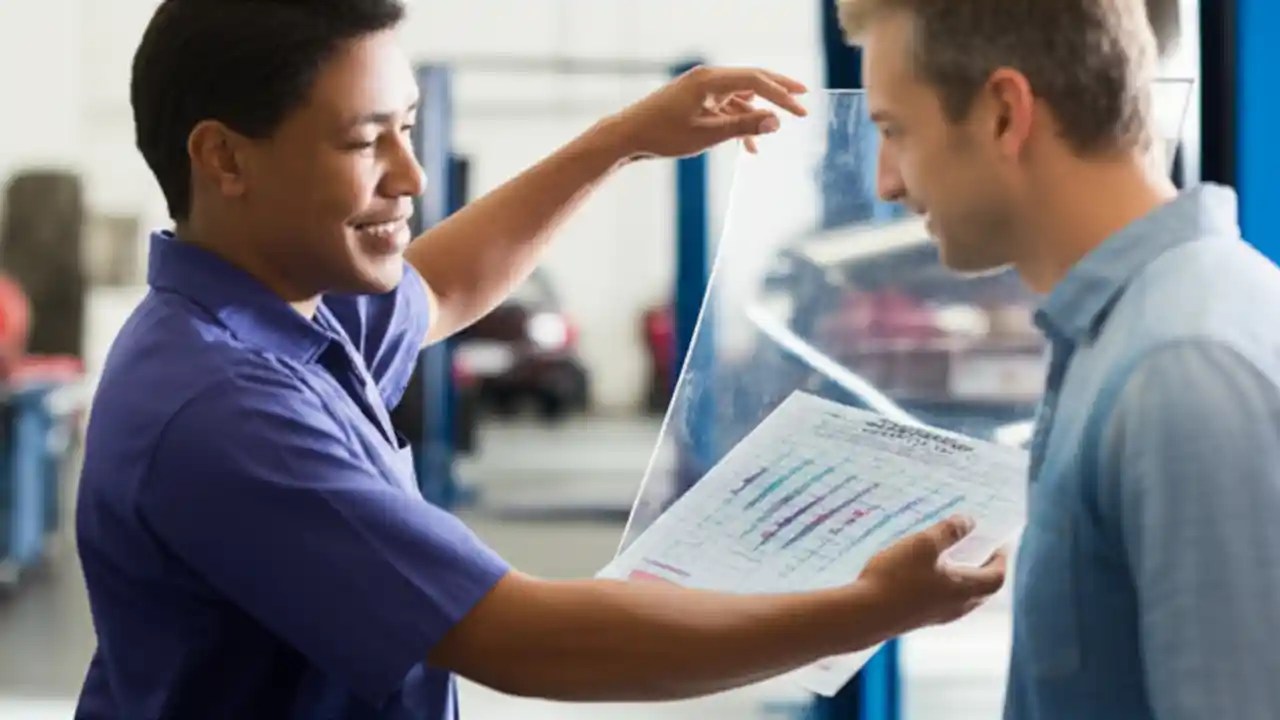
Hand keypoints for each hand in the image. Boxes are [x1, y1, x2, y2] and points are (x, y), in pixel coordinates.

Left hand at [605, 65, 808, 159]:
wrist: (628, 136)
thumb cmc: (663, 135)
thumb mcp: (708, 134)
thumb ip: (744, 126)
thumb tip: (776, 122)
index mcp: (711, 80)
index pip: (757, 81)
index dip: (782, 96)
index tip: (801, 112)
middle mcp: (707, 78)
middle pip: (752, 79)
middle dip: (778, 90)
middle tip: (803, 97)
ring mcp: (701, 88)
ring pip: (739, 96)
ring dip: (756, 113)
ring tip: (771, 131)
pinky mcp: (695, 100)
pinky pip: (725, 106)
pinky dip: (738, 121)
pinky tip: (748, 145)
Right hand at [858, 515, 1007, 632]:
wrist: (863, 614)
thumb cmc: (897, 578)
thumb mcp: (923, 544)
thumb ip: (949, 531)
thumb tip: (970, 521)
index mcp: (964, 590)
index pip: (996, 577)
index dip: (1001, 559)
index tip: (999, 543)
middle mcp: (955, 607)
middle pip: (982, 591)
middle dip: (984, 569)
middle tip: (979, 549)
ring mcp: (936, 616)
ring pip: (962, 598)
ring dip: (964, 579)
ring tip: (952, 559)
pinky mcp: (917, 618)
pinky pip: (942, 602)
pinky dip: (944, 586)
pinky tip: (925, 574)